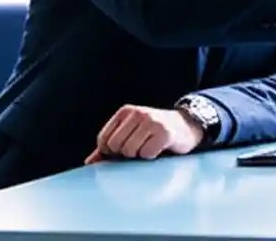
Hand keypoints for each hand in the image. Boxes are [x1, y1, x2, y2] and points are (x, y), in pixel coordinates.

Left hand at [84, 105, 202, 164]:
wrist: (186, 126)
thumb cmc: (154, 133)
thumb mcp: (131, 134)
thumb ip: (109, 148)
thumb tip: (89, 163)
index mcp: (126, 112)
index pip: (103, 140)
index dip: (111, 152)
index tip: (123, 150)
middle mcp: (138, 113)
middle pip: (116, 146)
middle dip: (125, 154)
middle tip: (139, 148)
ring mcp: (152, 122)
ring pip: (130, 151)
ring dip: (139, 156)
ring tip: (149, 147)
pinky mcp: (164, 133)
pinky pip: (147, 154)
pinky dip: (152, 157)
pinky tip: (159, 149)